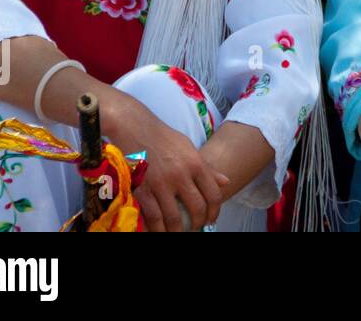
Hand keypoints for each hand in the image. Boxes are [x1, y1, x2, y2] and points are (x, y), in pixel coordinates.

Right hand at [108, 101, 228, 231]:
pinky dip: (157, 228)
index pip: (213, 194)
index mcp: (196, 164)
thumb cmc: (163, 137)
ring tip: (178, 233)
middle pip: (197, 208)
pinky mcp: (143, 189)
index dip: (214, 211)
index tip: (211, 219)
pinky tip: (160, 231)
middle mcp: (181, 175)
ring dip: (177, 230)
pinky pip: (153, 217)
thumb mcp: (189, 148)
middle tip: (195, 227)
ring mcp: (161, 184)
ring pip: (174, 217)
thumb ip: (207, 167)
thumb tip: (226, 181)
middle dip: (198, 222)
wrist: (134, 128)